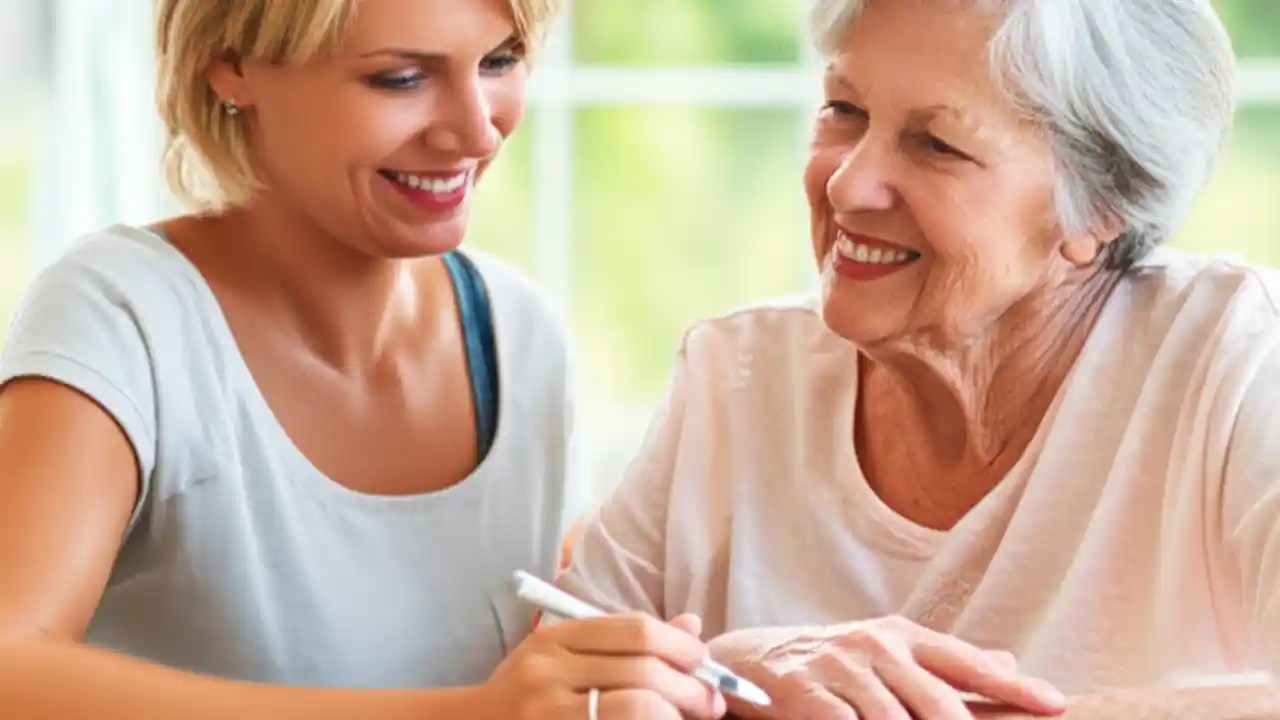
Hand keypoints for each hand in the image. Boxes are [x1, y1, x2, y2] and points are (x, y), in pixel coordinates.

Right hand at [476, 612, 726, 719]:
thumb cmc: (525, 695)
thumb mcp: (563, 657)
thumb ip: (624, 642)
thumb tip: (692, 628)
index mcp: (554, 639)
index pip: (636, 630)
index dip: (682, 647)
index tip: (704, 663)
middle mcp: (547, 673)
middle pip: (644, 671)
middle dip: (692, 689)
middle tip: (712, 704)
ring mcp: (548, 714)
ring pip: (638, 708)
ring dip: (676, 716)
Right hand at [708, 616, 1066, 719]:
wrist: (755, 658)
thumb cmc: (836, 662)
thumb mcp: (889, 652)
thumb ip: (945, 664)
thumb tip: (1009, 663)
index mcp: (902, 636)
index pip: (967, 662)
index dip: (1012, 685)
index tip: (1056, 704)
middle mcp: (875, 646)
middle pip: (938, 702)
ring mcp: (839, 668)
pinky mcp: (805, 694)